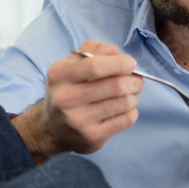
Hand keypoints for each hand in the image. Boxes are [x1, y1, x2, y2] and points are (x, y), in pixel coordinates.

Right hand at [11, 40, 142, 162]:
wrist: (52, 129)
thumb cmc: (66, 90)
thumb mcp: (70, 65)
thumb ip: (91, 50)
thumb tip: (114, 51)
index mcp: (59, 76)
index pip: (96, 66)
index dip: (120, 63)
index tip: (131, 63)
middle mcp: (65, 99)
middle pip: (115, 85)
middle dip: (134, 80)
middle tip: (137, 80)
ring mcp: (78, 121)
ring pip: (123, 102)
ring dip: (134, 95)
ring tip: (130, 93)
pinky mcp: (92, 137)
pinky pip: (126, 120)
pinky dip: (132, 111)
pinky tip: (124, 109)